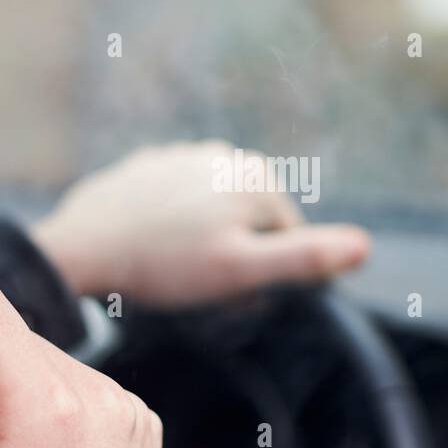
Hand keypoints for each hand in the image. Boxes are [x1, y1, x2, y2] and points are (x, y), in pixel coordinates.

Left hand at [32, 140, 370, 306]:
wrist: (83, 247)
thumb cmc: (165, 265)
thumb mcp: (241, 271)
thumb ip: (304, 258)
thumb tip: (365, 246)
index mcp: (256, 178)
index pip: (288, 238)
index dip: (266, 273)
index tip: (232, 292)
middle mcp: (225, 154)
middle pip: (252, 221)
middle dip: (237, 253)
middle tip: (200, 285)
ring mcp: (184, 155)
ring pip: (215, 211)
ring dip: (204, 239)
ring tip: (172, 269)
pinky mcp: (148, 166)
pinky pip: (177, 203)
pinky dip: (171, 226)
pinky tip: (150, 247)